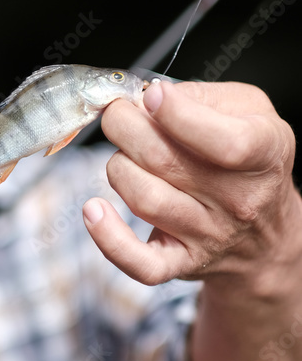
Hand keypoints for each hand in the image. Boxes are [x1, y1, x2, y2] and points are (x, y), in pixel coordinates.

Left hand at [82, 80, 301, 286]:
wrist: (266, 233)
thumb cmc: (250, 161)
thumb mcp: (251, 112)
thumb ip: (204, 96)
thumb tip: (153, 98)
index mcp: (263, 155)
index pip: (224, 142)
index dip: (178, 114)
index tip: (152, 96)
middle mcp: (238, 201)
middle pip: (163, 162)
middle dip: (125, 126)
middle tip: (119, 114)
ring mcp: (208, 236)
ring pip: (144, 199)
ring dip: (118, 166)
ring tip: (125, 155)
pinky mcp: (180, 263)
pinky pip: (140, 263)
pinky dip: (108, 237)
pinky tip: (94, 210)